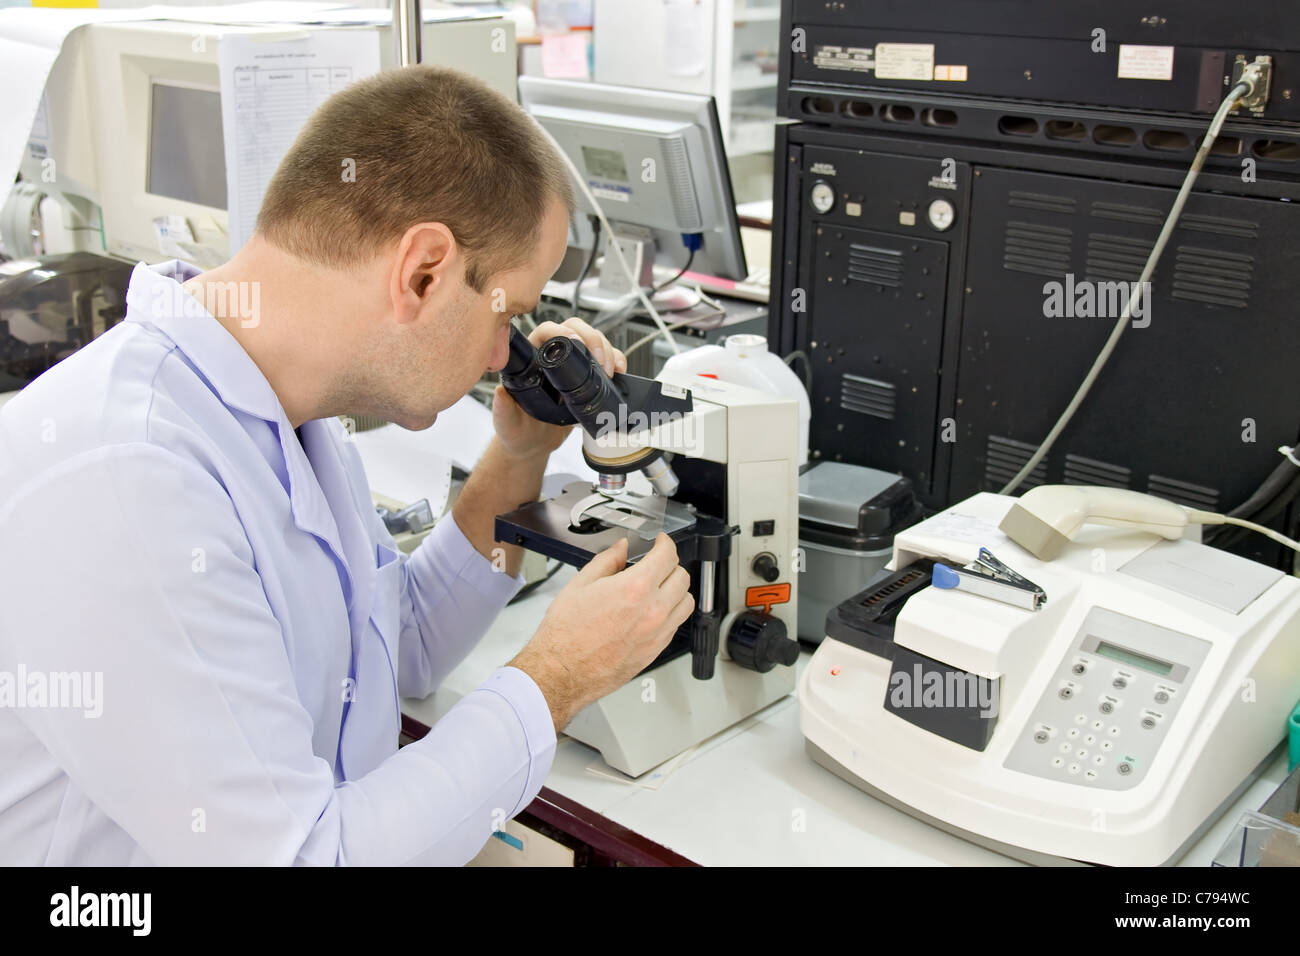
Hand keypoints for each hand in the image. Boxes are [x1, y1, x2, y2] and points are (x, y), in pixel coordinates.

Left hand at [492, 317, 627, 461]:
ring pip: (593, 340)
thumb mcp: (508, 422)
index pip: (547, 331)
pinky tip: (618, 372)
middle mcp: (552, 356)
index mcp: (530, 358)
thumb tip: (500, 392)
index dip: (562, 331)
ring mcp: (572, 364)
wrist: (535, 444)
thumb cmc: (517, 429)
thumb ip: (503, 410)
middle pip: (576, 328)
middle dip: (592, 339)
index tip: (575, 341)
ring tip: (609, 371)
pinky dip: (616, 361)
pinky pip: (606, 359)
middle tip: (600, 360)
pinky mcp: (588, 376)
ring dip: (606, 350)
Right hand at [508, 534, 693, 732]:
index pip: (667, 556)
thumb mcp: (581, 584)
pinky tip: (651, 610)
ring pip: (686, 602)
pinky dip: (670, 612)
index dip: (665, 543)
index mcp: (635, 589)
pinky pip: (676, 624)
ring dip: (676, 589)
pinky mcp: (656, 651)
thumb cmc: (565, 634)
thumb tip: (621, 549)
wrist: (561, 672)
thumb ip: (607, 561)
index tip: (661, 542)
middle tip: (657, 563)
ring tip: (660, 586)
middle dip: (671, 565)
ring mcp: (657, 633)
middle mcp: (653, 611)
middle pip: (682, 577)